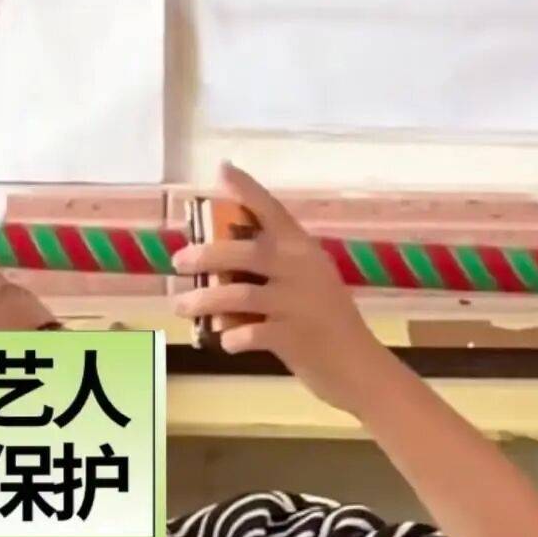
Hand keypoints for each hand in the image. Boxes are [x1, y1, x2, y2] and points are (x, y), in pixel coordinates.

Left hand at [171, 163, 392, 412]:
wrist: (359, 367)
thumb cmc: (327, 323)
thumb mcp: (310, 282)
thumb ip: (277, 266)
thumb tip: (222, 258)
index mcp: (304, 250)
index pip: (273, 211)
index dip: (247, 189)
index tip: (223, 169)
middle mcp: (301, 269)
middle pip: (244, 252)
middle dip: (206, 254)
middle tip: (178, 261)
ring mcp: (297, 303)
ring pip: (238, 294)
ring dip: (204, 300)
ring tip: (180, 306)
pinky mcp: (293, 336)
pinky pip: (250, 333)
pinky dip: (232, 338)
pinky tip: (224, 343)